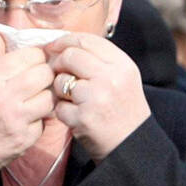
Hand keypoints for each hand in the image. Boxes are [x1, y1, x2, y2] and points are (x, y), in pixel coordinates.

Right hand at [0, 28, 55, 185]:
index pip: (30, 56)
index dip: (35, 56)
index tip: (32, 60)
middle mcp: (6, 96)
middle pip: (45, 74)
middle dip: (45, 73)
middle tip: (37, 78)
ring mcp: (18, 120)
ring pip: (50, 98)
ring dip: (45, 96)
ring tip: (34, 97)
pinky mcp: (25, 139)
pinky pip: (44, 122)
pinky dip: (39, 118)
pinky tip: (27, 118)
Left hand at [45, 33, 150, 162]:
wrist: (131, 145)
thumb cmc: (122, 110)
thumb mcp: (123, 77)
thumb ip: (99, 59)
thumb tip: (64, 44)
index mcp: (122, 65)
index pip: (86, 40)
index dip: (65, 41)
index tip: (53, 47)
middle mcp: (111, 78)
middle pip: (70, 56)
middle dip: (58, 63)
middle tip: (57, 73)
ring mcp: (97, 98)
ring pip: (60, 80)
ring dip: (60, 90)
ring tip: (73, 99)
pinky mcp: (83, 118)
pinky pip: (58, 106)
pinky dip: (62, 112)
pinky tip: (76, 116)